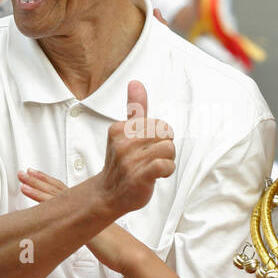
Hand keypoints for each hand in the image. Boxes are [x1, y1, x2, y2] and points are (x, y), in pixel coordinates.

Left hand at [19, 168, 140, 270]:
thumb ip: (94, 228)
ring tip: (21, 178)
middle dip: (41, 180)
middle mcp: (85, 204)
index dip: (53, 183)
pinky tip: (26, 192)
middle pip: (59, 188)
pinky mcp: (74, 217)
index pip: (68, 190)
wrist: (128, 253)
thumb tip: (87, 232)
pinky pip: (52, 204)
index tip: (40, 176)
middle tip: (25, 172)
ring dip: (36, 185)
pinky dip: (38, 196)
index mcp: (92, 205)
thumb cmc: (120, 249)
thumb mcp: (105, 234)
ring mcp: (80, 209)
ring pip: (53, 193)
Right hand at [97, 81, 174, 216]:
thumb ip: (134, 108)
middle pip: (167, 135)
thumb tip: (135, 82)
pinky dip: (167, 170)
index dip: (160, 138)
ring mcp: (129, 160)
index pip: (160, 124)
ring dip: (167, 161)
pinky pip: (165, 164)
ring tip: (152, 168)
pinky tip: (157, 175)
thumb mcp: (125, 133)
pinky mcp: (138, 176)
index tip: (146, 148)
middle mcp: (122, 143)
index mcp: (120, 128)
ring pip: (169, 149)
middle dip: (165, 148)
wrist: (108, 195)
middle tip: (150, 159)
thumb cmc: (122, 163)